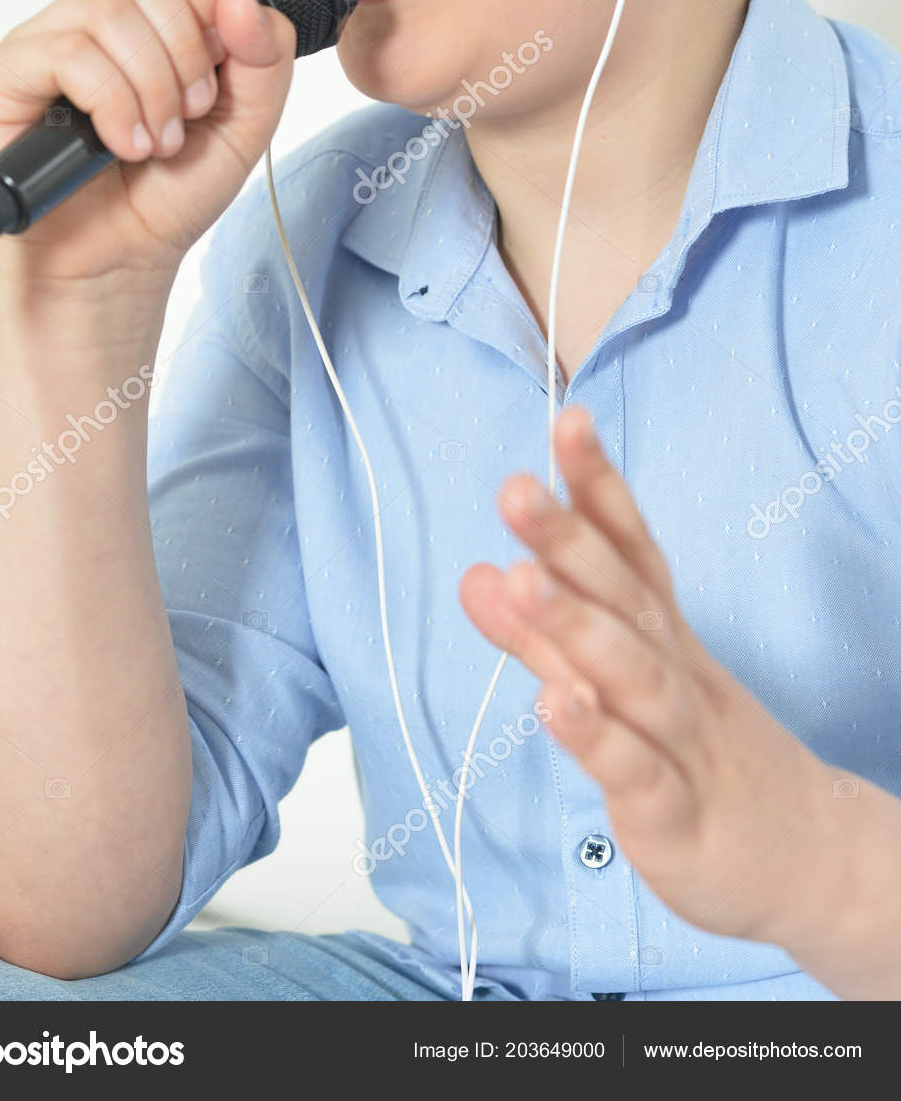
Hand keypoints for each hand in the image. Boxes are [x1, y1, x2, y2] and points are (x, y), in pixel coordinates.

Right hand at [0, 0, 296, 291]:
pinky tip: (123, 145)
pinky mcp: (6, 75)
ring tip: (157, 142)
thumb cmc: (169, 194)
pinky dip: (112, 102)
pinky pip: (65, 52)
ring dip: (150, 85)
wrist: (121, 261)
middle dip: (183, 51)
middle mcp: (90, 19)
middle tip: (190, 113)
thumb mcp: (246, 124)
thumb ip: (265, 58)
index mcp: (145, 17)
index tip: (217, 63)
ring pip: (104, 10)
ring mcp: (44, 42)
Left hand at [459, 404, 835, 950]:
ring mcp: (679, 739)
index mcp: (662, 633)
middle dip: (568, 538)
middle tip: (515, 489)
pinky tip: (553, 703)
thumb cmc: (696, 754)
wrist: (803, 859)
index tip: (568, 423)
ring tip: (521, 579)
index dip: (598, 486)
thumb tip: (477, 573)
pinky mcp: (674, 813)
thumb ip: (540, 633)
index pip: (631, 546)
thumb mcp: (616, 684)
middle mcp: (674, 671)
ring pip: (630, 673)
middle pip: (624, 595)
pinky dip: (595, 737)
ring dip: (574, 624)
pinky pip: (634, 771)